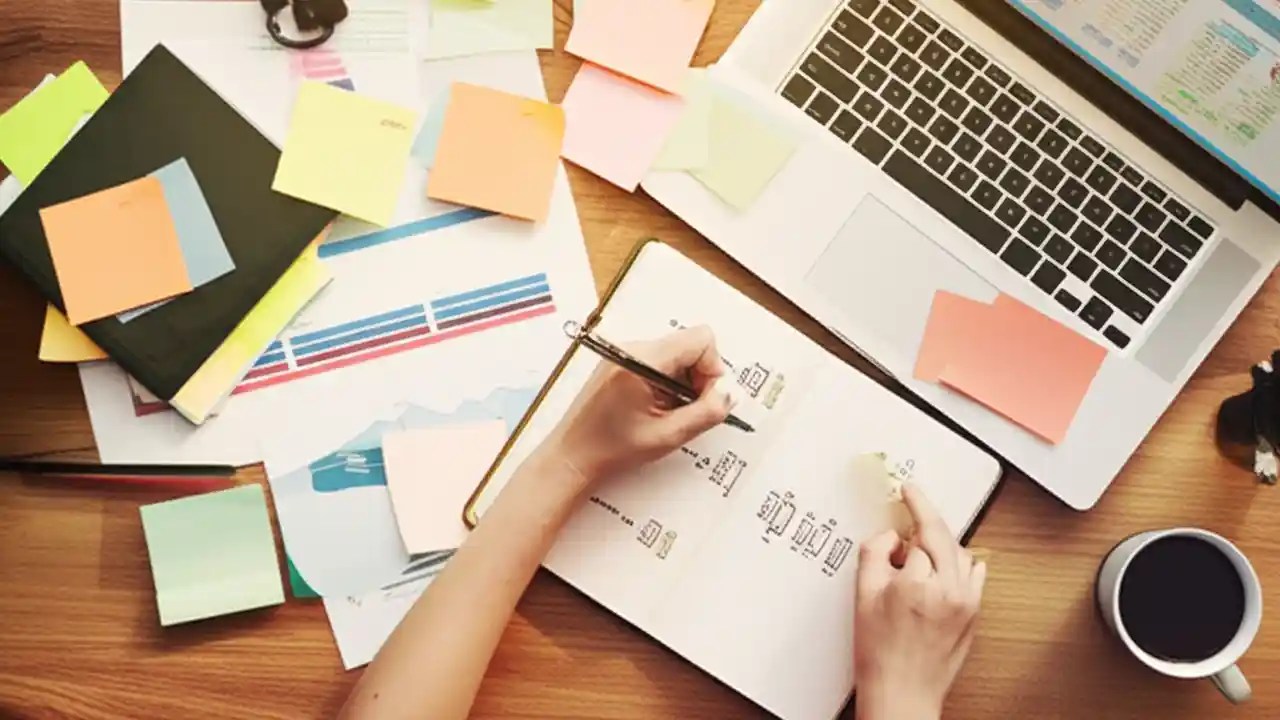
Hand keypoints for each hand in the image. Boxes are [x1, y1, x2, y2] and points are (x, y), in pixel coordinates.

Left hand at [540, 326, 731, 487]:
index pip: (700, 338)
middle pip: (689, 345)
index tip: (705, 397)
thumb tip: (731, 393)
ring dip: (682, 383)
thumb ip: (707, 412)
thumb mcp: (668, 435)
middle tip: (687, 411)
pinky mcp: (620, 363)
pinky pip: (659, 363)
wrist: (572, 457)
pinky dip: (667, 384)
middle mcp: (633, 348)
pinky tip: (655, 410)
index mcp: (643, 360)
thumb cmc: (611, 449)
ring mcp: (624, 354)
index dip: (713, 368)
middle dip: (699, 378)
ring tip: (667, 414)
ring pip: (676, 355)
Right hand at [854, 484, 986, 719]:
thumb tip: (890, 537)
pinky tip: (939, 569)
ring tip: (916, 555)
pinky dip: (958, 563)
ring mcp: (966, 602)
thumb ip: (874, 554)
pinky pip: (973, 573)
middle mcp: (948, 590)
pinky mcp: (974, 612)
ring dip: (940, 544)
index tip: (909, 490)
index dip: (909, 511)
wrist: (902, 693)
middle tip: (909, 512)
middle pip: (943, 536)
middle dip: (925, 522)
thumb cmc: (880, 655)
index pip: (918, 531)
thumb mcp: (862, 596)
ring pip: (959, 552)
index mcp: (917, 584)